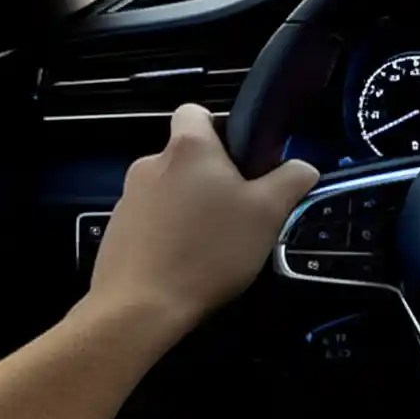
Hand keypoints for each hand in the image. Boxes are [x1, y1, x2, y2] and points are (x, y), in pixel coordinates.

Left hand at [87, 104, 318, 329]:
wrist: (140, 307)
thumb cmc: (210, 250)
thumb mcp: (268, 213)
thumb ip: (292, 180)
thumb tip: (303, 167)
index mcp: (189, 148)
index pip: (196, 110)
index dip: (220, 128)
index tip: (241, 161)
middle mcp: (151, 162)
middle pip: (188, 156)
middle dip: (211, 177)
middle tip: (239, 211)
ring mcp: (127, 197)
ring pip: (169, 190)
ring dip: (189, 206)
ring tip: (212, 244)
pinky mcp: (116, 230)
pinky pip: (150, 219)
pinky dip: (167, 232)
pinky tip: (184, 263)